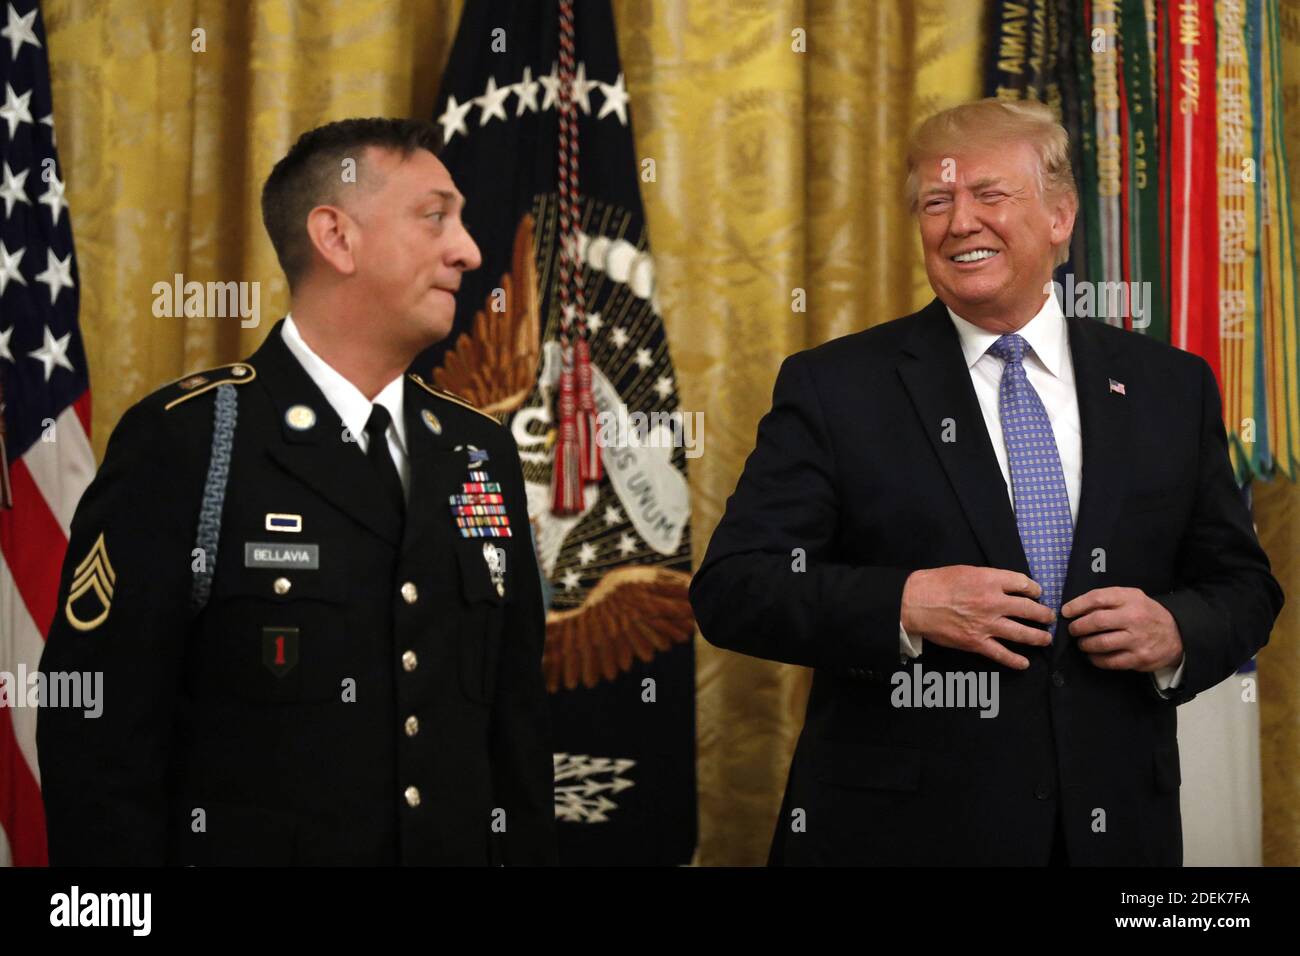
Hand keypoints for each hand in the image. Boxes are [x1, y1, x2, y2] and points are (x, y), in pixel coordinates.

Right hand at [900, 565, 1053, 670]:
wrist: (916, 602)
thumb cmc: (937, 583)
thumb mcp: (967, 571)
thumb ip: (989, 579)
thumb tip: (1005, 586)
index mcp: (991, 581)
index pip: (1024, 584)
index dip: (1036, 590)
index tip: (1038, 594)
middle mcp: (994, 603)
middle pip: (1029, 609)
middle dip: (1043, 614)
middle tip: (1049, 617)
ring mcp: (987, 625)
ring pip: (1022, 634)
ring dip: (1038, 637)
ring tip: (1046, 639)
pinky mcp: (977, 642)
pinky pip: (1002, 654)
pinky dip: (1016, 660)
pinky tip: (1024, 663)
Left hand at [1062, 587, 1183, 671]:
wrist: (1177, 634)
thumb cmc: (1145, 613)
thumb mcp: (1131, 597)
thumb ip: (1107, 598)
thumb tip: (1075, 607)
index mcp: (1130, 599)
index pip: (1097, 598)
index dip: (1077, 605)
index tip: (1066, 612)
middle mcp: (1134, 618)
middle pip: (1096, 622)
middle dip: (1078, 627)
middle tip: (1072, 630)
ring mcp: (1137, 640)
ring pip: (1101, 643)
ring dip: (1084, 644)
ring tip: (1082, 643)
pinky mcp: (1139, 659)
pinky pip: (1110, 661)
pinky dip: (1095, 659)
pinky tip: (1092, 655)